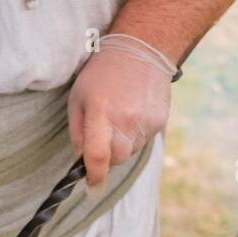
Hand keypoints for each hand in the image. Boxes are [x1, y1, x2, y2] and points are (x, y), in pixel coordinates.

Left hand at [68, 33, 176, 188]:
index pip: (98, 156)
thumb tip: (81, 159)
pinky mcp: (160, 120)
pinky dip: (135, 136)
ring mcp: (147, 120)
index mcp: (101, 113)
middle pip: (116, 160)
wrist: (142, 48)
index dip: (94, 177)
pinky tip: (132, 115)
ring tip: (118, 119)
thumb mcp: (77, 99)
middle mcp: (127, 119)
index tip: (91, 187)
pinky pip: (144, 141)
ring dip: (121, 146)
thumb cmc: (101, 75)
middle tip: (101, 140)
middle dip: (106, 158)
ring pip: (130, 152)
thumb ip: (77, 133)